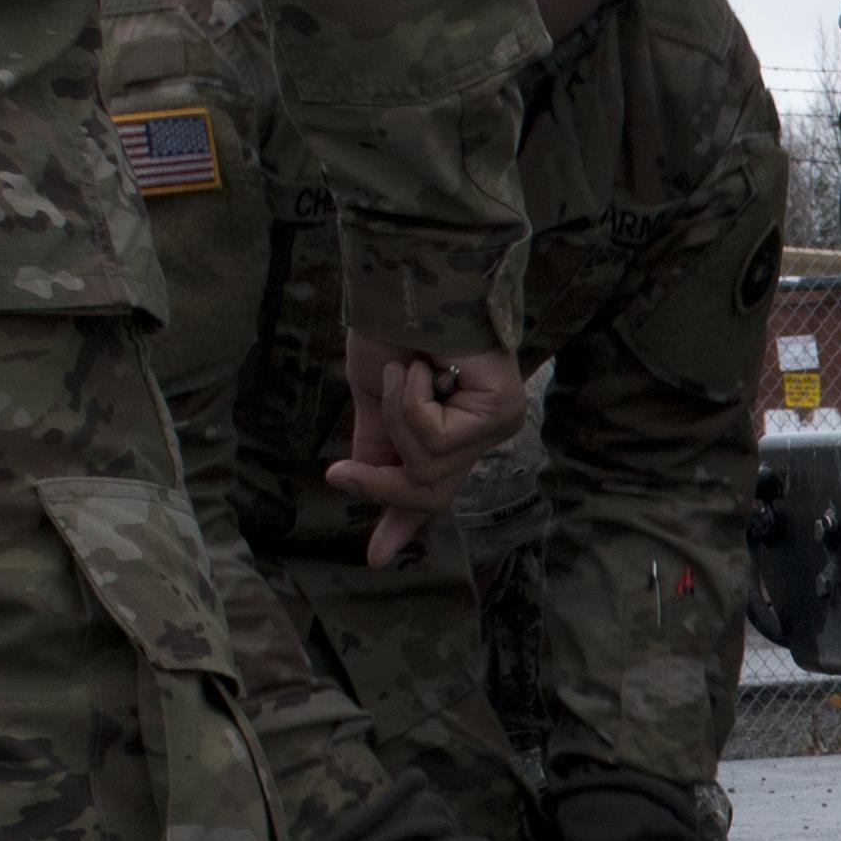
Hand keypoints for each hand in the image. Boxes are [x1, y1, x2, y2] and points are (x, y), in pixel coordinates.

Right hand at [329, 335, 531, 558]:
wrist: (403, 280)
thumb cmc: (392, 326)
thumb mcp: (374, 399)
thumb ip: (377, 448)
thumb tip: (351, 486)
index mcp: (449, 429)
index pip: (429, 488)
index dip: (400, 522)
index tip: (376, 559)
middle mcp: (481, 430)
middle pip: (429, 491)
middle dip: (379, 484)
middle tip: (336, 474)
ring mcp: (497, 422)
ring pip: (429, 467)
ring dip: (397, 419)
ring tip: (405, 371)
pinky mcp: (503, 410)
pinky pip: (437, 439)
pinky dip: (412, 402)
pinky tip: (425, 366)